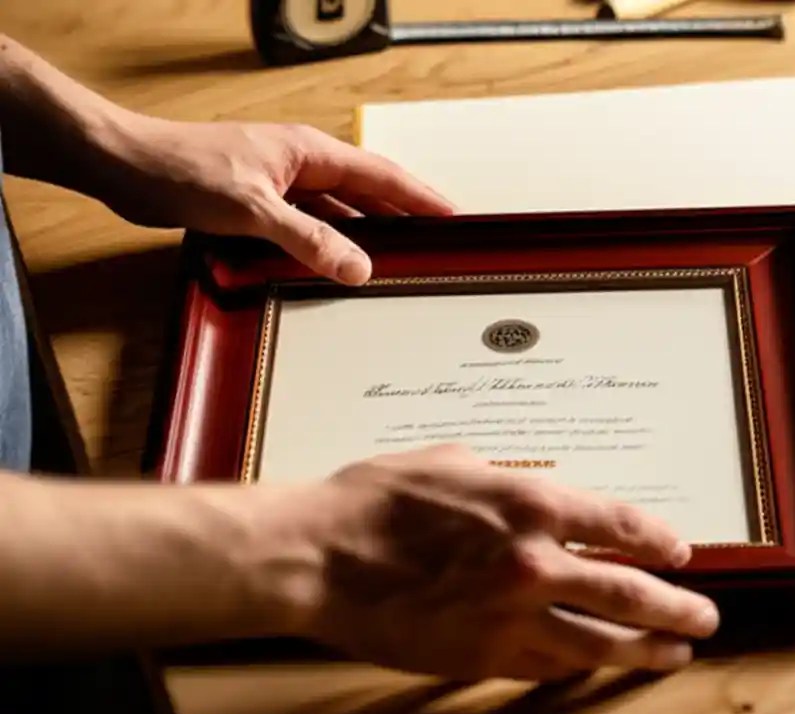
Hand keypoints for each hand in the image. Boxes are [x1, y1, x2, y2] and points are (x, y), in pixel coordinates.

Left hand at [82, 117, 454, 284]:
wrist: (125, 165)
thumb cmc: (183, 169)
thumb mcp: (255, 210)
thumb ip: (311, 240)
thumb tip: (359, 267)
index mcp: (310, 153)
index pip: (383, 175)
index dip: (422, 198)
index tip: (456, 217)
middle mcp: (301, 165)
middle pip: (367, 193)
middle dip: (403, 217)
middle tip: (436, 245)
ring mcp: (281, 183)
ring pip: (338, 211)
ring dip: (364, 234)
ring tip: (397, 261)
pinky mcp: (259, 202)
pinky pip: (308, 225)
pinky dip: (327, 243)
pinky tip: (336, 265)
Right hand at [276, 444, 717, 680]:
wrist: (317, 556)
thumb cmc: (377, 500)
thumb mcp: (457, 463)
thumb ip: (513, 481)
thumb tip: (545, 492)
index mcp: (532, 503)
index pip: (623, 526)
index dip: (661, 541)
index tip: (681, 553)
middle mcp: (534, 563)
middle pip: (631, 593)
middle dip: (677, 608)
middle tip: (703, 616)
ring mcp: (510, 617)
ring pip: (600, 642)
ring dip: (646, 648)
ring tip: (676, 652)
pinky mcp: (482, 656)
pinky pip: (550, 667)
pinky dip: (583, 666)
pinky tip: (602, 666)